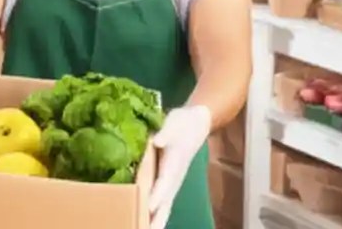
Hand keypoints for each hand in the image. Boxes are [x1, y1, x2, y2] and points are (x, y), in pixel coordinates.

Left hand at [148, 104, 211, 228]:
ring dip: (156, 220)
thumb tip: (158, 140)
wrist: (196, 124)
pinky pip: (162, 201)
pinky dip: (156, 214)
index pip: (165, 182)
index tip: (148, 207)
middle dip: (156, 218)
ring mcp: (172, 182)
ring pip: (165, 206)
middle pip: (166, 202)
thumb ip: (166, 132)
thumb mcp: (174, 122)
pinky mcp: (168, 181)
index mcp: (174, 163)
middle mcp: (174, 177)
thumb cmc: (182, 123)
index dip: (157, 195)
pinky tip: (146, 222)